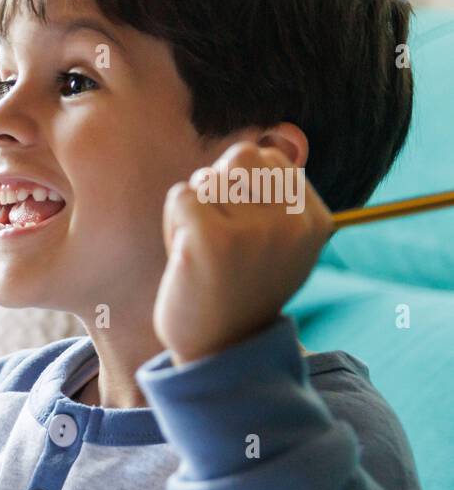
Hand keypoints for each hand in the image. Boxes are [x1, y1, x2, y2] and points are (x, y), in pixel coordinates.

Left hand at [154, 141, 333, 364]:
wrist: (219, 351)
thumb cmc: (239, 291)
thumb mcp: (278, 245)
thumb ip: (279, 197)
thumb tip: (274, 139)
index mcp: (315, 220)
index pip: (271, 157)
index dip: (242, 187)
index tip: (244, 234)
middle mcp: (292, 222)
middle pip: (240, 157)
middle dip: (218, 188)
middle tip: (217, 238)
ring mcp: (255, 229)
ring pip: (208, 177)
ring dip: (195, 209)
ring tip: (203, 251)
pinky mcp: (213, 238)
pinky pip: (181, 196)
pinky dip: (174, 223)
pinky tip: (186, 258)